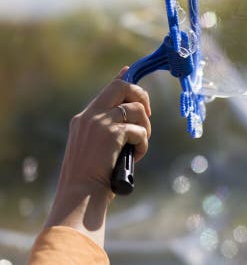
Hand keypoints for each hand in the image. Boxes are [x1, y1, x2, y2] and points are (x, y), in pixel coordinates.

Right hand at [44, 67, 151, 246]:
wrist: (81, 194)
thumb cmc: (91, 179)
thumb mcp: (95, 149)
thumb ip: (108, 132)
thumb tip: (130, 124)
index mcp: (83, 119)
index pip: (107, 90)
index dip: (122, 78)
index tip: (130, 70)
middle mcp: (89, 116)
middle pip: (123, 87)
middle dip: (142, 97)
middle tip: (147, 116)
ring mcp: (99, 122)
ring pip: (136, 110)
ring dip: (145, 129)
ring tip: (138, 146)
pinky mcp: (111, 133)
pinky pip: (140, 131)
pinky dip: (143, 144)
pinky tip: (135, 156)